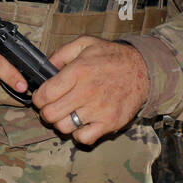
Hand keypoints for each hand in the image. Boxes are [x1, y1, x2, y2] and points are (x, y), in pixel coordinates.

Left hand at [33, 37, 149, 146]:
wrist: (143, 70)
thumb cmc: (112, 57)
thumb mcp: (85, 44)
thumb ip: (61, 53)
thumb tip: (44, 67)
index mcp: (78, 71)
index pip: (44, 95)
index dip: (38, 98)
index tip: (42, 97)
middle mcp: (87, 92)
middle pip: (50, 114)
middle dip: (46, 111)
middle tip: (53, 106)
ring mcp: (99, 110)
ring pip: (63, 127)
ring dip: (61, 122)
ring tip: (68, 113)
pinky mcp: (109, 123)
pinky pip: (83, 138)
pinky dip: (78, 134)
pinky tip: (81, 122)